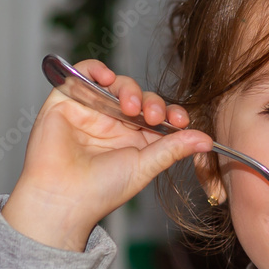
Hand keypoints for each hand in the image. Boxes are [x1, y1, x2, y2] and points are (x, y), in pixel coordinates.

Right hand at [2, 59, 211, 250]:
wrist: (62, 200)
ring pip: (117, 84)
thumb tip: (206, 139)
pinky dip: (96, 69)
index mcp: (135, 138)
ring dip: (130, 89)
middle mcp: (114, 122)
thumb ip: (173, 148)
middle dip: (152, 103)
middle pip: (141, 97)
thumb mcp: (145, 167)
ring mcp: (91, 110)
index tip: (180, 120)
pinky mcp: (66, 101)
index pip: (159, 115)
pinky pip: (83, 73)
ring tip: (131, 106)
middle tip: (152, 117)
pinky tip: (107, 78)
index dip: (172, 113)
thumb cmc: (101, 190)